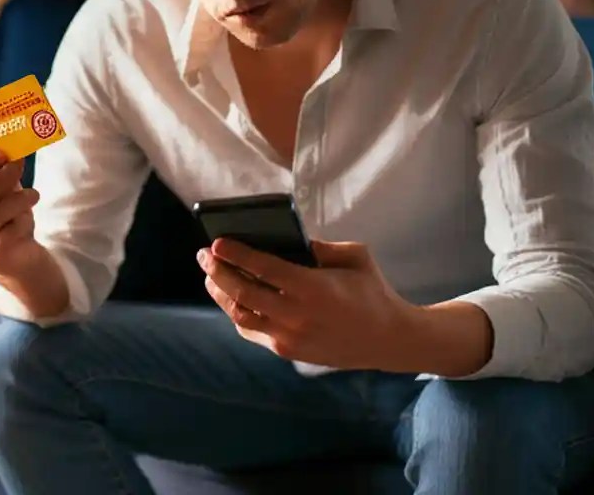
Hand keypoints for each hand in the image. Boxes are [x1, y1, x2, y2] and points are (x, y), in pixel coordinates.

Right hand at [0, 150, 42, 277]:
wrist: (18, 254)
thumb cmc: (6, 215)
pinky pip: (2, 240)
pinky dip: (19, 226)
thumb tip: (14, 153)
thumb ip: (2, 173)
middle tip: (19, 166)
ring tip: (34, 195)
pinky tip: (27, 220)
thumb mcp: (3, 191)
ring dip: (16, 202)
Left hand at [198, 238, 419, 370]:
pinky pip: (252, 331)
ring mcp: (289, 337)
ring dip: (220, 294)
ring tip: (210, 276)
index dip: (236, 254)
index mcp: (312, 288)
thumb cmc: (372, 291)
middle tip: (204, 255)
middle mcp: (296, 315)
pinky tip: (230, 297)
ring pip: (240, 315)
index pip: (262, 268)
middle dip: (217, 272)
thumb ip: (320, 246)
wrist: (389, 340)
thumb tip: (284, 240)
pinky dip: (237, 313)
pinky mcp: (288, 352)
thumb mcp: (354, 257)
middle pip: (242, 293)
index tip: (217, 243)